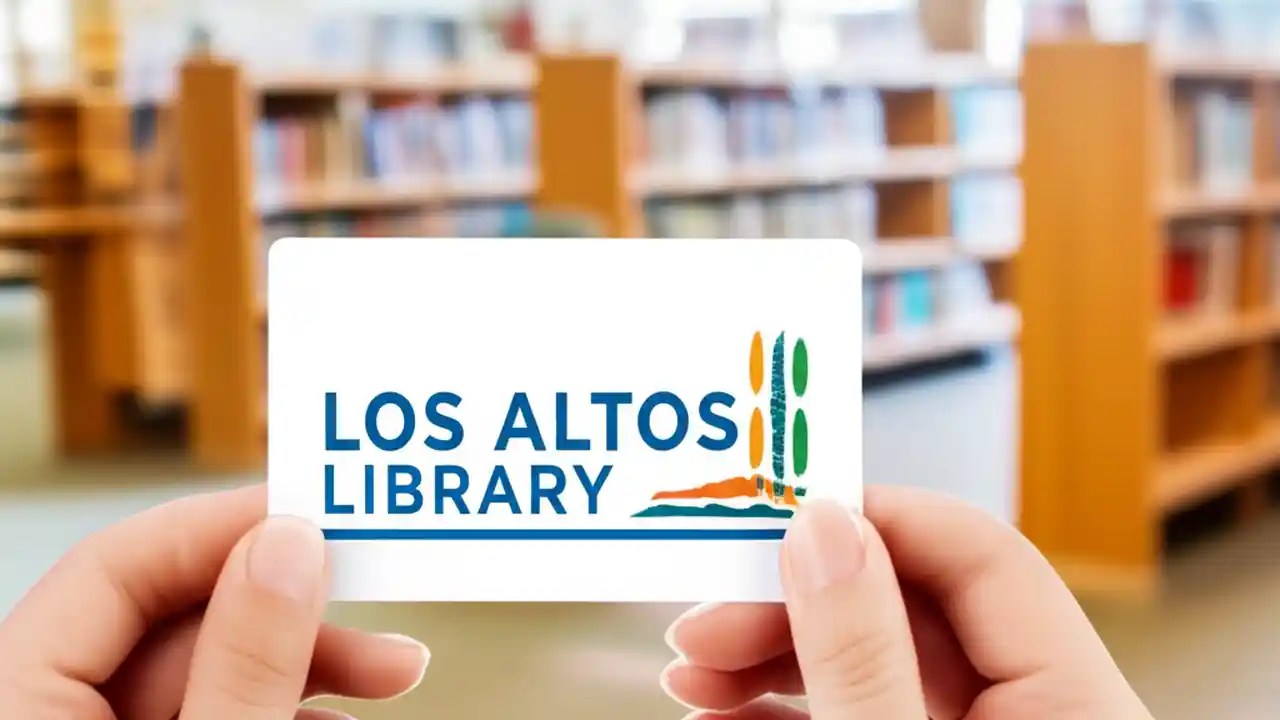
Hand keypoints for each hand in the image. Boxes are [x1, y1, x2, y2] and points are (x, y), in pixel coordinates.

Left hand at [0, 485, 427, 719]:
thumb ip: (245, 662)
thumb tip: (289, 547)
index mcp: (15, 703)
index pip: (112, 568)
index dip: (222, 527)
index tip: (317, 514)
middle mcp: (47, 715)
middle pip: (177, 621)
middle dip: (294, 613)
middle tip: (381, 611)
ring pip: (206, 672)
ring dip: (306, 664)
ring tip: (391, 673)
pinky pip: (212, 715)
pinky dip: (282, 708)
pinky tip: (340, 718)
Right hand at [660, 487, 1152, 718]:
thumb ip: (861, 652)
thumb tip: (820, 526)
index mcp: (1072, 703)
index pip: (978, 553)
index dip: (872, 517)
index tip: (775, 517)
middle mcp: (1033, 711)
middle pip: (905, 604)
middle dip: (789, 603)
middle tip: (703, 617)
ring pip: (870, 659)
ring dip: (769, 655)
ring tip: (690, 671)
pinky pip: (858, 710)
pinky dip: (782, 707)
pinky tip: (720, 711)